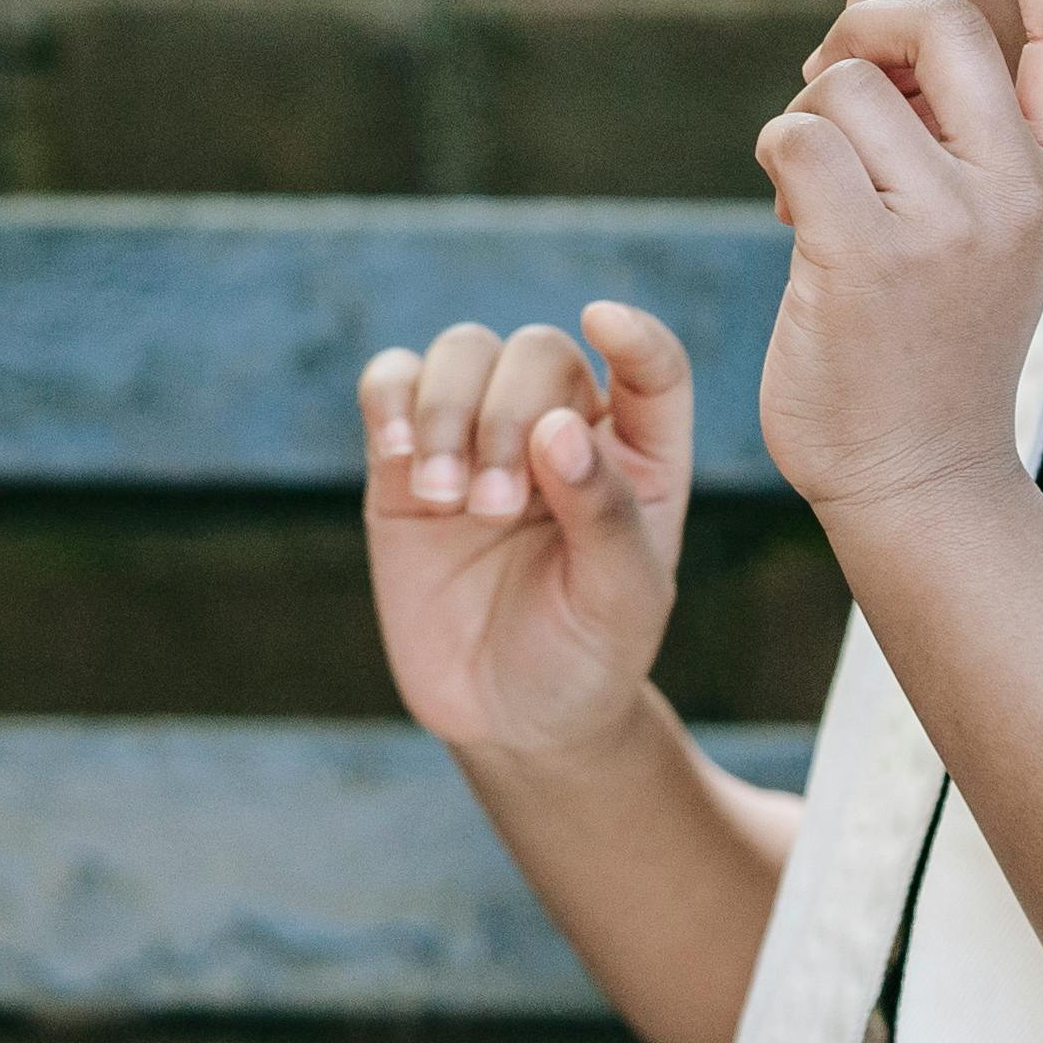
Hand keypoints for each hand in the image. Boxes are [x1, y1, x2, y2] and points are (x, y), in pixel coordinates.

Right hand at [357, 301, 695, 765]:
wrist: (508, 720)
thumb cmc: (585, 656)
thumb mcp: (618, 601)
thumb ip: (601, 512)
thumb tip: (559, 425)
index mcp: (639, 454)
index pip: (651, 367)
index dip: (635, 334)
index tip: (602, 322)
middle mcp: (562, 426)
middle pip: (538, 352)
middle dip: (507, 415)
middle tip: (491, 507)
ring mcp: (480, 435)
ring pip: (463, 352)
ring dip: (447, 408)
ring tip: (445, 495)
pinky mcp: (407, 462)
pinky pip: (390, 384)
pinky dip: (390, 399)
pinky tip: (400, 455)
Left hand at [752, 0, 1042, 520]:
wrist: (918, 478)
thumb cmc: (926, 348)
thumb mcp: (968, 232)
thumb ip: (938, 124)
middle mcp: (1015, 191)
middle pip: (935, 28)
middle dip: (862, 34)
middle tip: (830, 92)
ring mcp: (946, 223)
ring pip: (843, 87)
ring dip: (804, 123)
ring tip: (814, 199)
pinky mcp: (866, 254)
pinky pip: (794, 137)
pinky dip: (775, 161)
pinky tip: (793, 224)